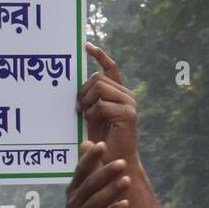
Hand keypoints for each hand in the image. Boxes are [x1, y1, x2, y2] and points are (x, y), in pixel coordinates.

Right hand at [65, 141, 130, 207]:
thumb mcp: (84, 195)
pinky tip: (126, 204)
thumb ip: (87, 170)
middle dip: (105, 173)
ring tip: (127, 181)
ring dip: (112, 191)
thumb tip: (87, 141)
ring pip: (96, 203)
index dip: (90, 158)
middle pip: (90, 186)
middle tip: (122, 162)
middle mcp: (74, 204)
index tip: (102, 144)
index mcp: (73, 192)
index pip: (80, 171)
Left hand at [77, 43, 138, 162]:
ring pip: (98, 87)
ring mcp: (129, 103)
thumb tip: (78, 82)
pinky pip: (101, 104)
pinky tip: (94, 124)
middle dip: (82, 92)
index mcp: (119, 93)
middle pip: (97, 77)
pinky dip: (92, 114)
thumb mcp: (92, 115)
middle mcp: (127, 95)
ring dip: (86, 102)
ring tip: (86, 117)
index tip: (87, 45)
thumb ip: (89, 99)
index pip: (111, 68)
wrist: (115, 162)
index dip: (99, 55)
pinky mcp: (128, 114)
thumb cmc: (101, 140)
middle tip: (78, 109)